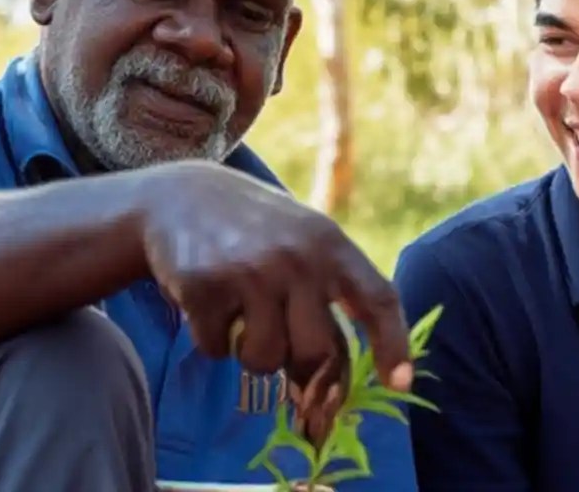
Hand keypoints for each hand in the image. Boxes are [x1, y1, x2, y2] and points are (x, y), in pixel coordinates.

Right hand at [138, 161, 412, 405]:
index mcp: (329, 243)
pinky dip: (211, 340)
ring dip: (251, 353)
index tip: (398, 384)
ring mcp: (249, 271)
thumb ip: (324, 295)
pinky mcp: (203, 286)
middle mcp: (295, 257)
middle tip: (284, 358)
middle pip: (316, 352)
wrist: (180, 194)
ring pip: (265, 360)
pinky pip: (217, 350)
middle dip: (301, 369)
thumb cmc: (254, 230)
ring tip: (241, 318)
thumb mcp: (301, 241)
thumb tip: (332, 382)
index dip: (393, 345)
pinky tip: (207, 304)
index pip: (377, 299)